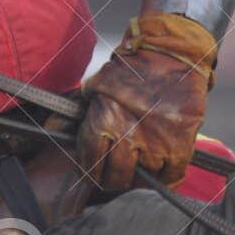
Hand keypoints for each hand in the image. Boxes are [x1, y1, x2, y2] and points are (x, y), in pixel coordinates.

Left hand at [76, 13, 216, 191]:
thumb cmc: (132, 69)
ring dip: (139, 175)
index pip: (90, 162)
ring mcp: (156, 143)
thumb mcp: (97, 84)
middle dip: (112, 180)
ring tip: (137, 168)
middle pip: (115, 177)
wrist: (172, 54)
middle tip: (113, 177)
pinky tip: (160, 170)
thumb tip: (53, 127)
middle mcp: (129, 135)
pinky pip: (171, 175)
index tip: (91, 173)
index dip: (89, 171)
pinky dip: (165, 177)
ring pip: (143, 178)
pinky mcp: (181, 145)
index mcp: (104, 119)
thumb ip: (78, 108)